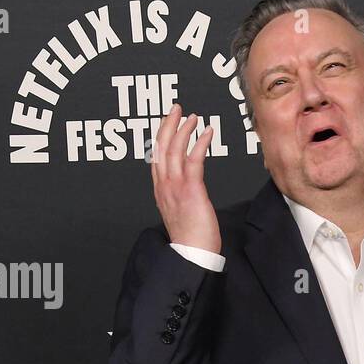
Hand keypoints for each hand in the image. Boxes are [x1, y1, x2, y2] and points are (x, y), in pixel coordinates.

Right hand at [151, 104, 219, 253]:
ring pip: (174, 150)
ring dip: (184, 129)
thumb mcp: (180, 212)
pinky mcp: (191, 190)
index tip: (168, 123)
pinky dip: (200, 143)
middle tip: (176, 109)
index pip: (157, 157)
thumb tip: (187, 189)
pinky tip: (207, 132)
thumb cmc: (191, 238)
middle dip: (168, 125)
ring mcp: (176, 187)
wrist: (192, 254)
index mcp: (161, 190)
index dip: (161, 137)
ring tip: (193, 117)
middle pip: (161, 147)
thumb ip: (179, 196)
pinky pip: (193, 160)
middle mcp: (164, 186)